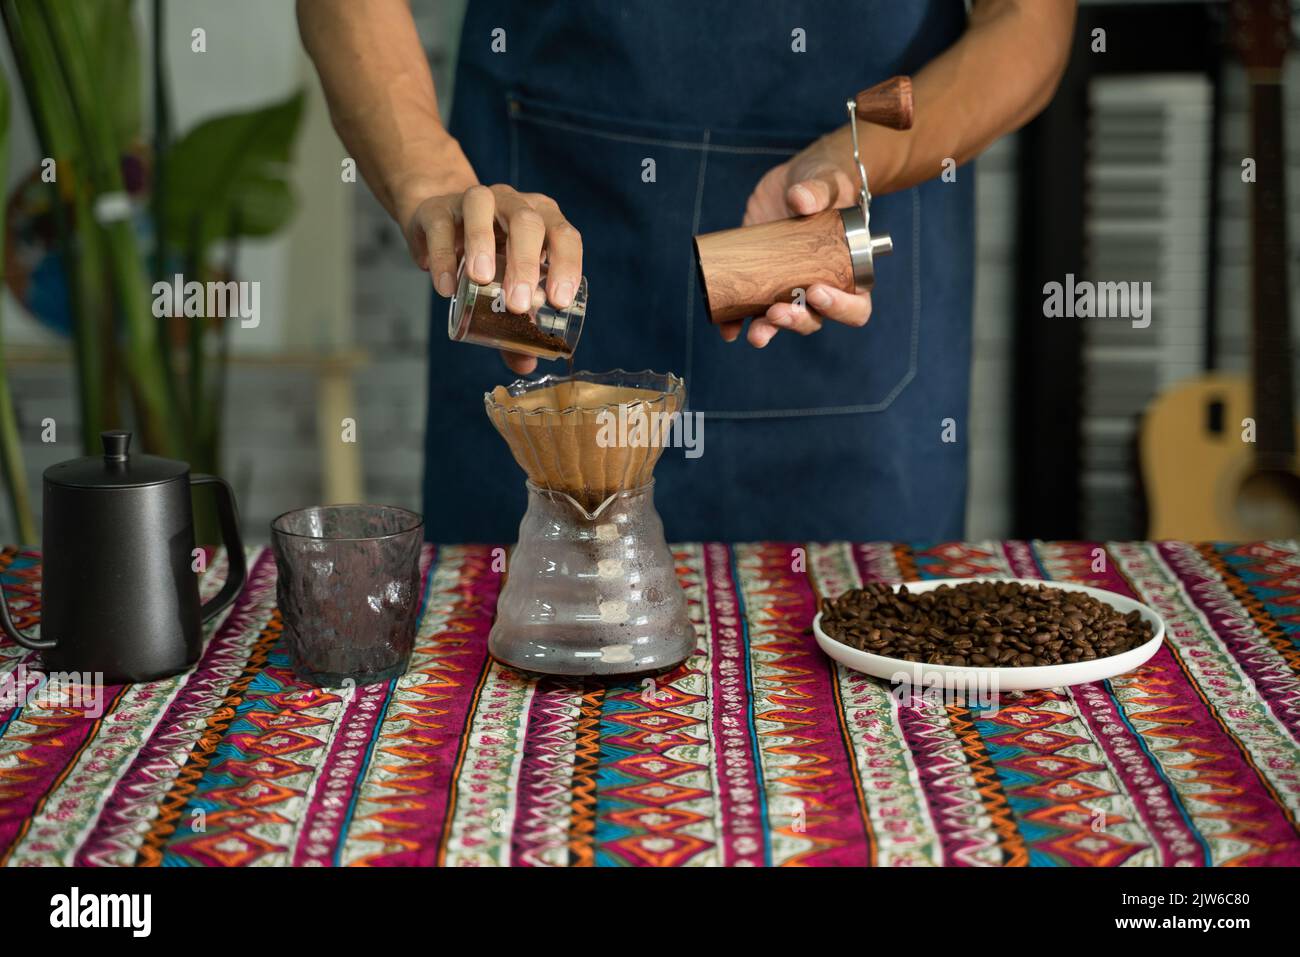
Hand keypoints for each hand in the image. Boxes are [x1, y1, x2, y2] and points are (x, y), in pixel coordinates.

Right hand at [405, 183, 582, 374]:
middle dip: (525, 262)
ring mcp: (476, 200)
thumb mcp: (506, 287)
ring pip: (483, 207)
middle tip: (518, 303)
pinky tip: (446, 287)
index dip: (566, 265)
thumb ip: (517, 324)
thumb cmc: (488, 259)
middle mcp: (514, 203)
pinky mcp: (438, 209)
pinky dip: (443, 256)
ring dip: (483, 242)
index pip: (564, 236)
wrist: (438, 226)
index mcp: (543, 220)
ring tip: (481, 279)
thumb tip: (527, 364)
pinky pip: (441, 226)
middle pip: (528, 221)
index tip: (559, 301)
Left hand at [723, 137, 871, 347]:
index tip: (816, 292)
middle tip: (777, 311)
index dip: (840, 308)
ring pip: (782, 321)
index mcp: (848, 272)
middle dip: (796, 321)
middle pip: (815, 319)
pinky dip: (737, 323)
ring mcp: (788, 289)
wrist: (794, 181)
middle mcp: (819, 288)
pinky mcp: (761, 283)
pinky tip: (727, 328)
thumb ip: (818, 190)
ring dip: (767, 330)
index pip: (856, 305)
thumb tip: (799, 201)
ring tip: (755, 332)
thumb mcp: (826, 181)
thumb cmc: (824, 182)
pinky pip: (749, 312)